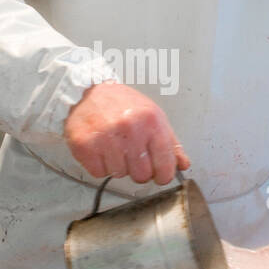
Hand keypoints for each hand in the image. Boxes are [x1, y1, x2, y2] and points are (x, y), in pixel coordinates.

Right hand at [63, 82, 190, 184]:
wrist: (87, 92)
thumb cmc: (121, 104)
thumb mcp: (152, 116)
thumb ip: (170, 142)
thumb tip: (182, 164)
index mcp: (151, 121)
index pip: (165, 164)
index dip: (163, 175)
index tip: (160, 175)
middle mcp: (130, 129)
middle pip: (141, 175)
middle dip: (138, 169)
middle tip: (131, 154)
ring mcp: (106, 138)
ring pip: (119, 174)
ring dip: (117, 165)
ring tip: (113, 146)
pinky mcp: (85, 145)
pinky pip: (99, 173)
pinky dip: (100, 165)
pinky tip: (100, 149)